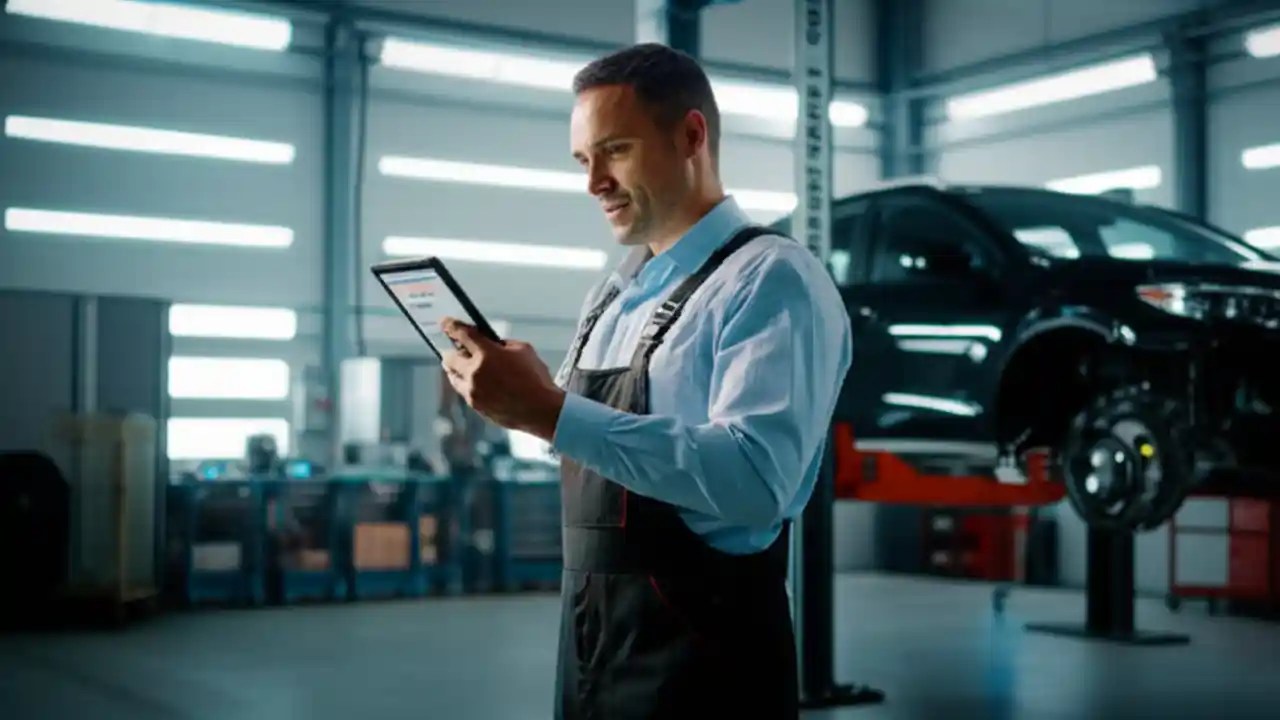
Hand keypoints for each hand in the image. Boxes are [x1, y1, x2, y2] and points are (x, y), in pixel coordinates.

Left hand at [439, 317, 565, 440]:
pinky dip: (467, 384)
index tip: (445, 322)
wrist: (541, 410)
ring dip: (457, 369)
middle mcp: (474, 372)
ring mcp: (472, 391)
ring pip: (453, 376)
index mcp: (487, 354)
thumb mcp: (523, 350)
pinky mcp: (475, 406)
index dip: (451, 326)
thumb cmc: (536, 378)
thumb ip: (502, 344)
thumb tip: (490, 343)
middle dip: (452, 351)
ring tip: (465, 367)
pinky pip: (463, 391)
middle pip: (449, 357)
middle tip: (458, 348)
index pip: (462, 334)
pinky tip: (478, 383)